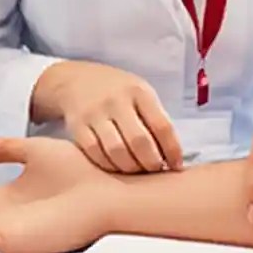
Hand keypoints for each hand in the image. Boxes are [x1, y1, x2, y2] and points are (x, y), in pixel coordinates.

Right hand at [34, 60, 182, 173]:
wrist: (76, 80)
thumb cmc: (119, 91)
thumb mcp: (141, 94)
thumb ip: (155, 118)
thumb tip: (171, 155)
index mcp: (139, 92)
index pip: (161, 125)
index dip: (172, 149)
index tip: (177, 165)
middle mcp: (117, 101)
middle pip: (139, 141)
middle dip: (151, 163)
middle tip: (156, 171)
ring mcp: (95, 114)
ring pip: (116, 151)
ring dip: (131, 168)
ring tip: (138, 171)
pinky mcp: (77, 127)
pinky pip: (95, 154)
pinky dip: (109, 166)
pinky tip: (117, 167)